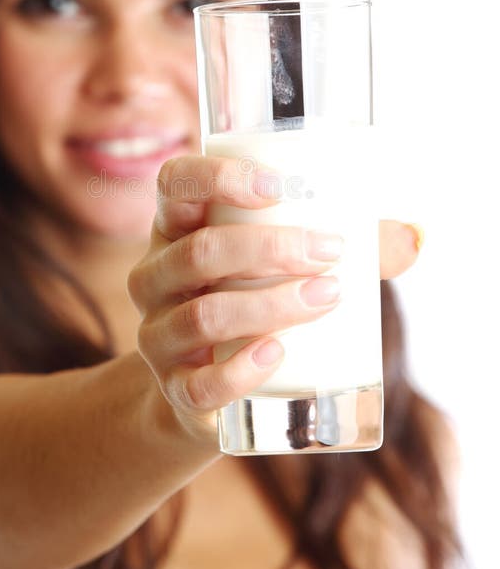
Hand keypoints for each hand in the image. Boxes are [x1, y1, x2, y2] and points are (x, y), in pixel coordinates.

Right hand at [128, 156, 420, 439]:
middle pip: (198, 252)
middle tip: (331, 252)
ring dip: (269, 305)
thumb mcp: (277, 267)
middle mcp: (154, 278)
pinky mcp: (175, 391)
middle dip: (270, 248)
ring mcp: (158, 336)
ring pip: (203, 315)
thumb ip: (343, 247)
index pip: (174, 183)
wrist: (202, 391)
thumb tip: (415, 238)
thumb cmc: (248, 306)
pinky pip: (200, 383)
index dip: (217, 176)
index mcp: (175, 230)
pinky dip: (240, 370)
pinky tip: (276, 354)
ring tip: (326, 297)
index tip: (279, 185)